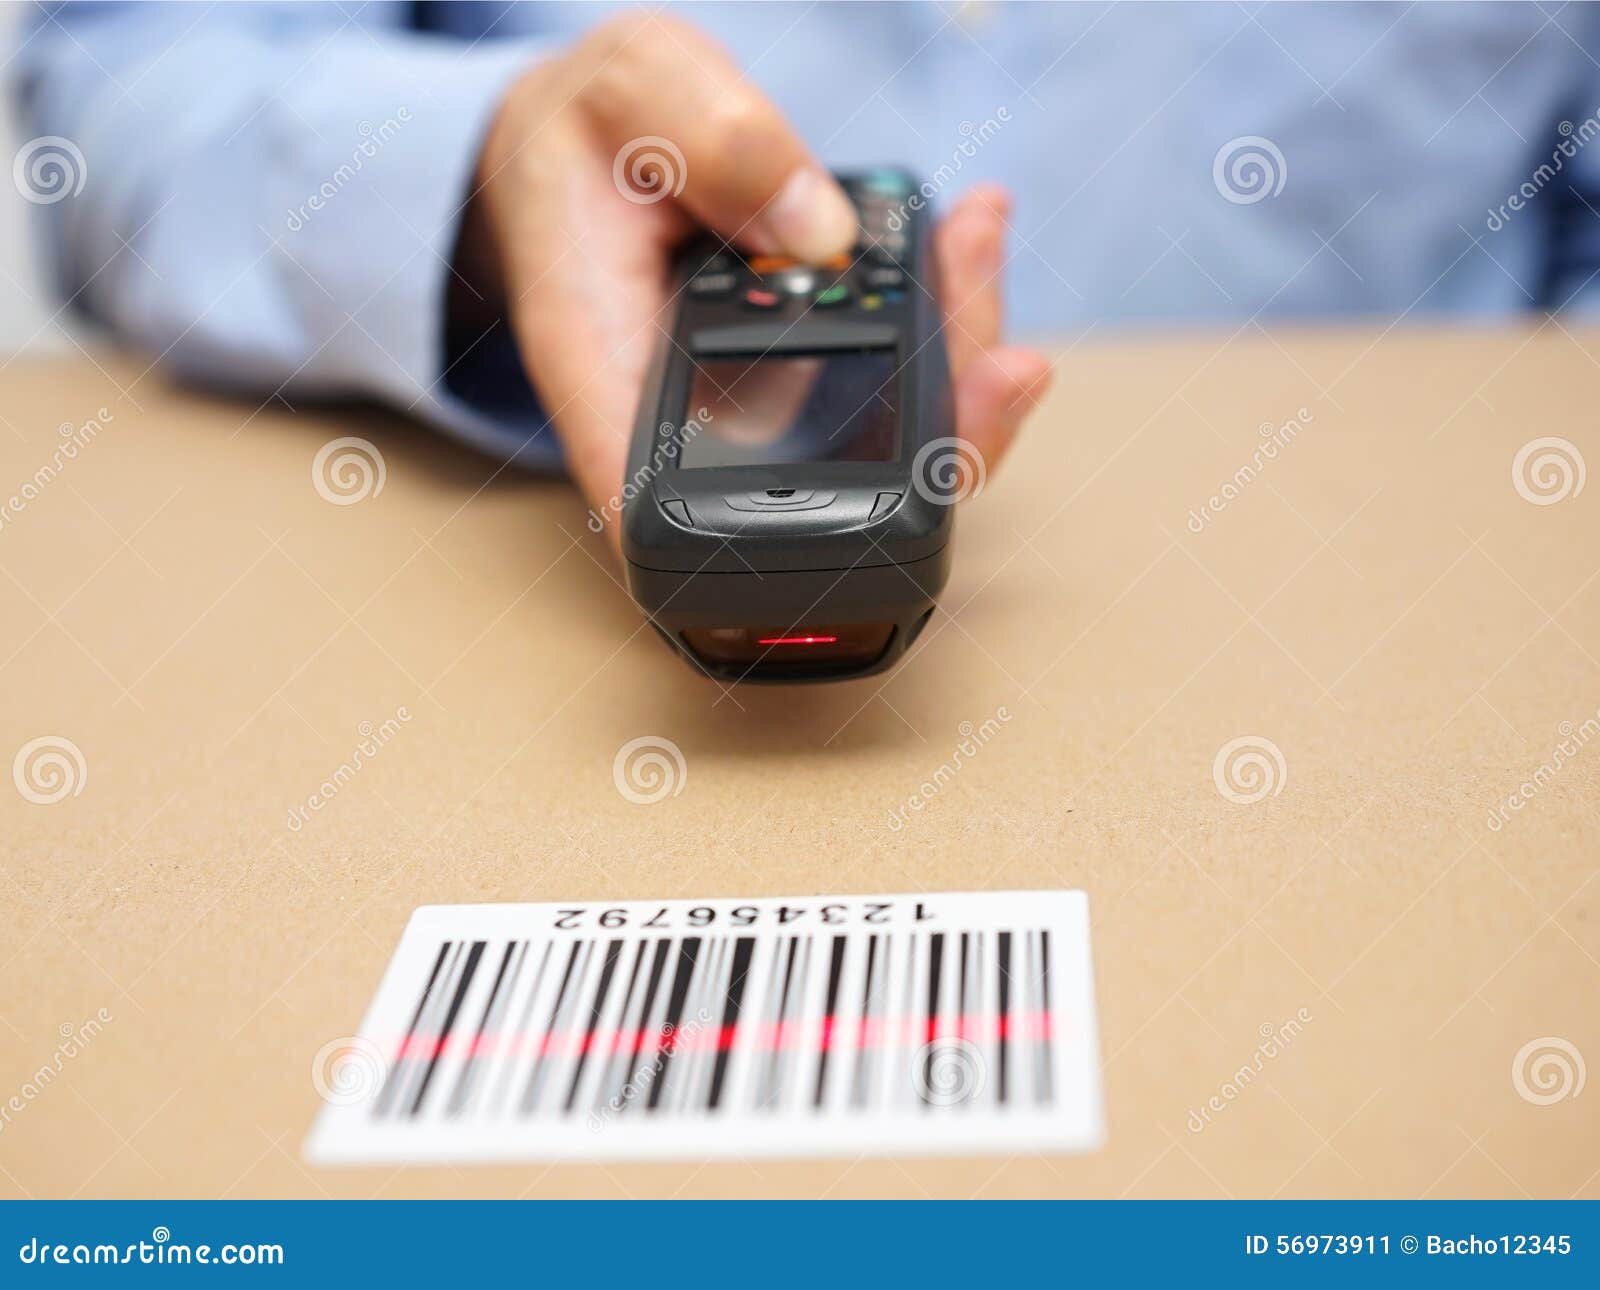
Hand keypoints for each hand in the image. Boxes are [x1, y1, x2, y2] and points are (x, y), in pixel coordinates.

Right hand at [466, 12, 1052, 552]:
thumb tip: (824, 232)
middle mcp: (680, 411)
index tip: (892, 500)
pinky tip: (966, 230)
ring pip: (870, 433)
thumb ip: (717, 145)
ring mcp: (747, 398)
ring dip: (955, 355)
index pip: (676, 499)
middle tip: (1004, 361)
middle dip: (933, 434)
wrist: (580, 138)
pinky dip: (941, 309)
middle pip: (815, 481)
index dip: (787, 535)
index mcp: (605, 366)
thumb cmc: (585, 130)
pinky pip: (882, 370)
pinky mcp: (794, 367)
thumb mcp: (634, 89)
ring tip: (979, 238)